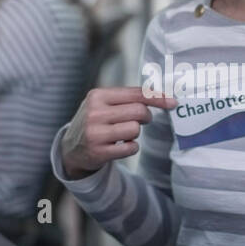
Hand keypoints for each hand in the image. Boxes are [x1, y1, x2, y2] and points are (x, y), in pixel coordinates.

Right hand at [60, 87, 177, 179]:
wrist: (71, 149)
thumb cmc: (96, 122)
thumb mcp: (103, 104)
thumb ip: (127, 98)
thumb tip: (162, 97)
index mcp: (97, 96)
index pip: (135, 93)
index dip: (158, 98)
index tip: (173, 102)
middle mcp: (95, 113)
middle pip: (139, 111)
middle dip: (146, 117)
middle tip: (142, 121)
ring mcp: (96, 133)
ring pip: (135, 129)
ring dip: (135, 133)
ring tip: (123, 134)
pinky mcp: (99, 152)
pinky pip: (131, 148)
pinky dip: (131, 147)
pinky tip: (119, 146)